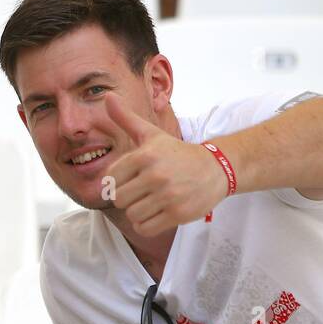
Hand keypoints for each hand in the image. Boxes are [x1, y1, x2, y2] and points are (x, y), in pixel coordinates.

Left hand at [102, 93, 228, 236]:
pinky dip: (147, 224)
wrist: (216, 169)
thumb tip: (107, 96)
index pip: (111, 179)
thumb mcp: (151, 135)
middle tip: (143, 192)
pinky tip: (158, 213)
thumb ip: (126, 119)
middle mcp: (156, 175)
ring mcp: (168, 195)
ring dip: (138, 212)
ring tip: (152, 201)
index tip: (133, 178)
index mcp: (145, 155)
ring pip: (132, 215)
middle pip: (119, 199)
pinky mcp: (178, 213)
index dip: (118, 181)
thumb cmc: (176, 153)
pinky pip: (145, 228)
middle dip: (128, 198)